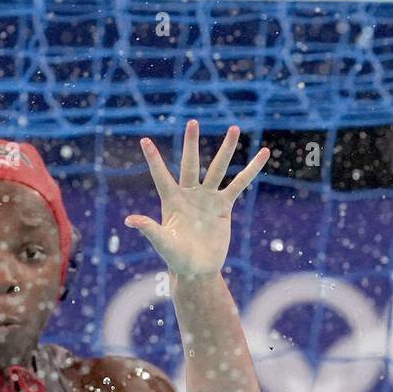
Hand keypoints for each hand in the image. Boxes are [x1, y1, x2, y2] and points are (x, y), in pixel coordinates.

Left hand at [124, 120, 269, 277]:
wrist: (197, 269)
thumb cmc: (176, 258)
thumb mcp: (162, 242)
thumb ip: (149, 228)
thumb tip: (129, 220)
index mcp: (171, 201)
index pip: (161, 176)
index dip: (153, 159)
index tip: (144, 140)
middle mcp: (189, 194)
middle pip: (191, 163)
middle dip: (191, 143)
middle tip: (193, 122)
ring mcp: (207, 198)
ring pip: (218, 168)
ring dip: (226, 149)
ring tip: (234, 128)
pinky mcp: (224, 205)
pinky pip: (239, 184)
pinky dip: (251, 169)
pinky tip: (263, 153)